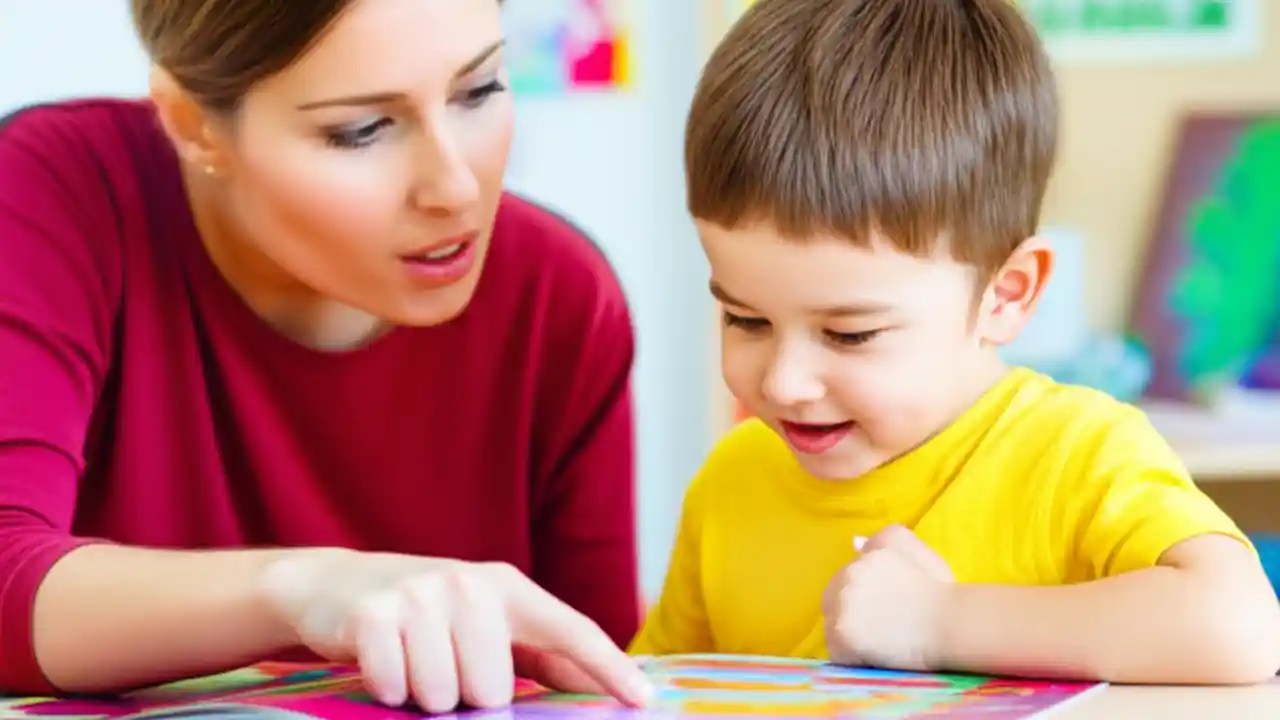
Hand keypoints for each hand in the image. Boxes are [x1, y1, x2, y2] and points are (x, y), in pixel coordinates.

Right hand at [255, 549, 651, 712]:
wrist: (336, 584)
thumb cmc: (426, 614)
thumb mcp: (485, 622)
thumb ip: (540, 653)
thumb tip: (597, 686)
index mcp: (507, 587)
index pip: (570, 630)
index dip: (608, 667)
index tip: (644, 700)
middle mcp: (469, 584)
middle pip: (492, 692)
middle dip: (465, 696)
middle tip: (439, 663)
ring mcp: (420, 596)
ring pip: (443, 697)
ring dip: (424, 696)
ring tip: (411, 660)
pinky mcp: (374, 614)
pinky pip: (397, 689)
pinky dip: (387, 689)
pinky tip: (382, 662)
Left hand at [822, 525, 954, 670]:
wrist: (947, 621)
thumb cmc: (939, 589)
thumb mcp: (916, 551)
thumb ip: (884, 541)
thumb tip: (856, 542)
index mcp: (862, 557)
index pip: (847, 580)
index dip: (862, 599)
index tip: (882, 611)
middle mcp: (846, 575)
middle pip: (834, 601)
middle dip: (851, 615)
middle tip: (880, 630)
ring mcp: (841, 605)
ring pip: (833, 626)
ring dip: (849, 637)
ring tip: (879, 646)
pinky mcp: (841, 634)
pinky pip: (838, 652)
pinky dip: (852, 658)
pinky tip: (875, 658)